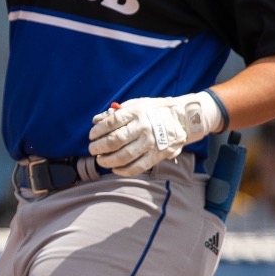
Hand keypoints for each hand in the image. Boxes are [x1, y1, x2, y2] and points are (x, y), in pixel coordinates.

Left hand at [89, 93, 224, 176]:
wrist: (183, 118)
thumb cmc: (154, 111)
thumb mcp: (136, 105)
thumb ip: (117, 113)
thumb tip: (96, 121)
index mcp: (136, 112)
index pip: (111, 123)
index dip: (97, 131)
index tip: (91, 135)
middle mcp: (143, 127)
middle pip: (114, 141)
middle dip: (99, 147)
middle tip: (93, 150)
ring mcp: (151, 142)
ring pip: (124, 156)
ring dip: (108, 160)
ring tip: (101, 160)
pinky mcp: (158, 155)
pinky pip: (137, 167)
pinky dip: (123, 170)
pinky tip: (115, 168)